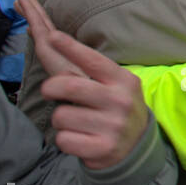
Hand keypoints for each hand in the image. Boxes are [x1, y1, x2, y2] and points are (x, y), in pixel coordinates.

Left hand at [14, 0, 148, 169]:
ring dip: (61, 120)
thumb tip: (51, 35)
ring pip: (61, 116)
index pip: (93, 60)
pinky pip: (64, 139)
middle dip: (50, 87)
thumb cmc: (115, 108)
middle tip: (49, 91)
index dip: (71, 47)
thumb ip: (89, 69)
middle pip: (69, 86)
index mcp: (123, 81)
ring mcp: (113, 126)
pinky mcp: (102, 149)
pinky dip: (66, 139)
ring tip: (77, 122)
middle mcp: (121, 101)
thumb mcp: (114, 85)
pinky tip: (81, 139)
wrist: (137, 146)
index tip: (53, 37)